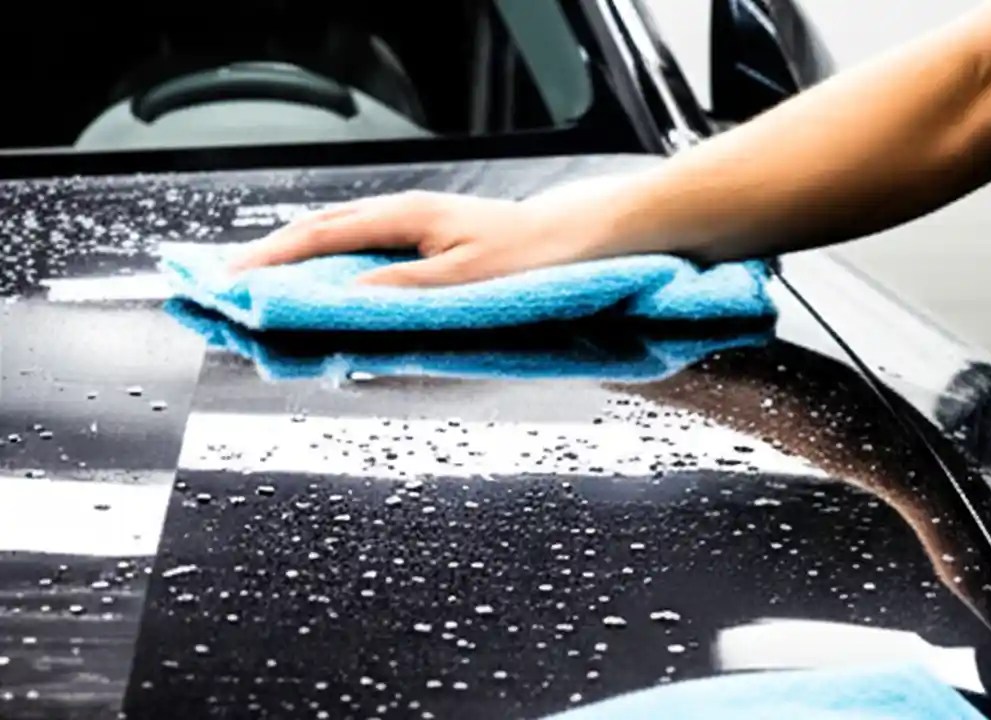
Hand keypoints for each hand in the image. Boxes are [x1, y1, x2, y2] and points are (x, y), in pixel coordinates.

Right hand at [226, 176, 640, 286]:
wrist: (574, 238)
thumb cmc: (529, 258)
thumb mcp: (466, 282)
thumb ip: (404, 288)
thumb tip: (348, 297)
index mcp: (406, 218)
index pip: (320, 237)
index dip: (271, 261)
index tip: (230, 282)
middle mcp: (403, 214)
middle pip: (318, 230)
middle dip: (268, 256)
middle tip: (224, 284)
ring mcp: (411, 223)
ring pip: (336, 235)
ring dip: (293, 257)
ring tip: (255, 284)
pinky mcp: (422, 237)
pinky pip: (360, 245)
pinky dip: (326, 261)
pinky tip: (316, 280)